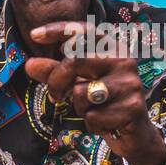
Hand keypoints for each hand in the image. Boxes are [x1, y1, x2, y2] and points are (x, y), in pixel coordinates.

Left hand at [25, 20, 165, 164]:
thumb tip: (30, 64)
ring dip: (78, 107)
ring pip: (81, 92)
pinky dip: (92, 125)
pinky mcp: (132, 107)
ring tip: (92, 110)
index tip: (34, 35)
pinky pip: (93, 116)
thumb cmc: (105, 103)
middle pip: (76, 59)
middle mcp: (124, 60)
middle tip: (55, 96)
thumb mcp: (79, 84)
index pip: (84, 31)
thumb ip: (57, 73)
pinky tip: (105, 124)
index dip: (58, 30)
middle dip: (56, 81)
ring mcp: (130, 84)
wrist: (135, 134)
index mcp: (113, 48)